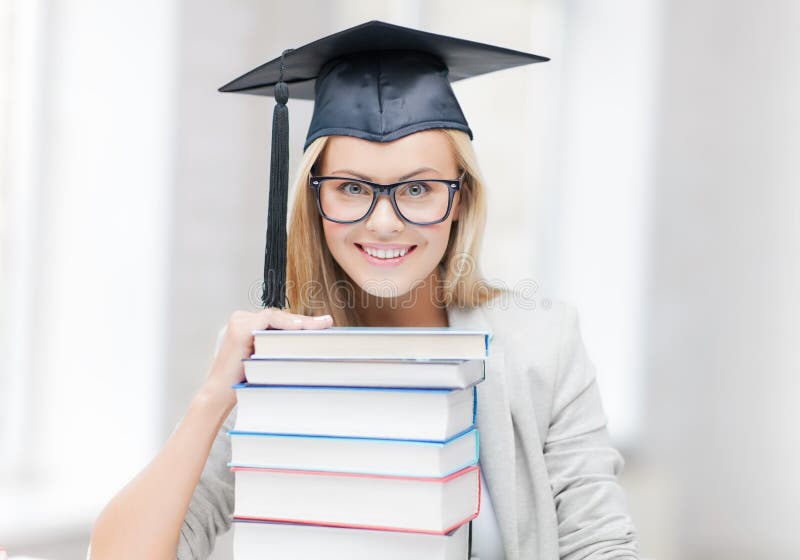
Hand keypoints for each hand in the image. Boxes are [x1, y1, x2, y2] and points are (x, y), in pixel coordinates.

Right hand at [202, 308, 332, 402]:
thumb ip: (279, 347)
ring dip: (299, 321)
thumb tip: (309, 343)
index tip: (323, 324)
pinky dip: (285, 322)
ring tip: (319, 325)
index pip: (279, 320)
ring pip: (276, 316)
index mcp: (248, 325)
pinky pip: (268, 319)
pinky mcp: (240, 328)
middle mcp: (242, 320)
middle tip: (326, 323)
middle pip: (280, 317)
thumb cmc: (243, 380)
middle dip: (304, 321)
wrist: (220, 394)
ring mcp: (240, 322)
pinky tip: (299, 327)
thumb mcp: (265, 359)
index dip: (301, 322)